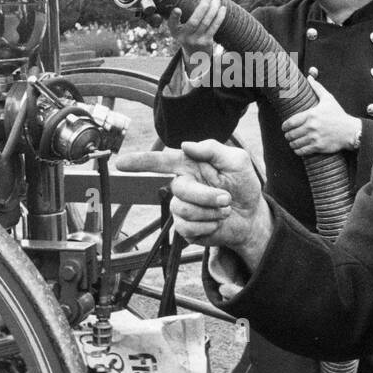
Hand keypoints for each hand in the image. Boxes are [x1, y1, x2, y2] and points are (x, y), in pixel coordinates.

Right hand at [113, 139, 273, 266]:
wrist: (252, 216)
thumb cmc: (243, 185)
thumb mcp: (236, 161)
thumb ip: (213, 149)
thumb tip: (185, 144)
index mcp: (190, 165)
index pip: (160, 161)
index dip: (139, 162)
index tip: (121, 163)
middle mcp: (182, 185)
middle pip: (179, 189)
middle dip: (206, 196)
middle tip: (226, 198)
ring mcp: (182, 207)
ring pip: (183, 210)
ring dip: (210, 211)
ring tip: (224, 209)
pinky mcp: (185, 228)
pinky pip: (187, 229)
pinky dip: (208, 226)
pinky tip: (216, 223)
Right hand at [166, 0, 226, 76]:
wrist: (195, 54)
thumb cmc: (187, 35)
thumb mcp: (179, 29)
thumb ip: (179, 17)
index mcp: (175, 32)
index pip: (172, 24)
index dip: (174, 17)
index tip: (177, 9)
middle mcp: (184, 38)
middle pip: (194, 21)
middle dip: (202, 8)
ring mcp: (196, 41)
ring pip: (206, 22)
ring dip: (213, 9)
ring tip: (216, 0)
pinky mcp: (207, 42)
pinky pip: (214, 27)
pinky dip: (219, 17)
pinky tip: (222, 8)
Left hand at [281, 78, 359, 155]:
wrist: (350, 131)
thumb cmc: (338, 115)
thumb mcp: (329, 99)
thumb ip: (317, 88)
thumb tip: (309, 77)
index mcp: (311, 114)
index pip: (290, 122)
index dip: (284, 126)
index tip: (284, 127)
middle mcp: (311, 126)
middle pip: (291, 133)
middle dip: (288, 135)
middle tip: (288, 135)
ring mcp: (314, 137)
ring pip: (295, 143)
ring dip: (292, 143)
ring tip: (292, 142)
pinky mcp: (318, 147)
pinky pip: (301, 151)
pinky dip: (297, 150)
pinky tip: (298, 148)